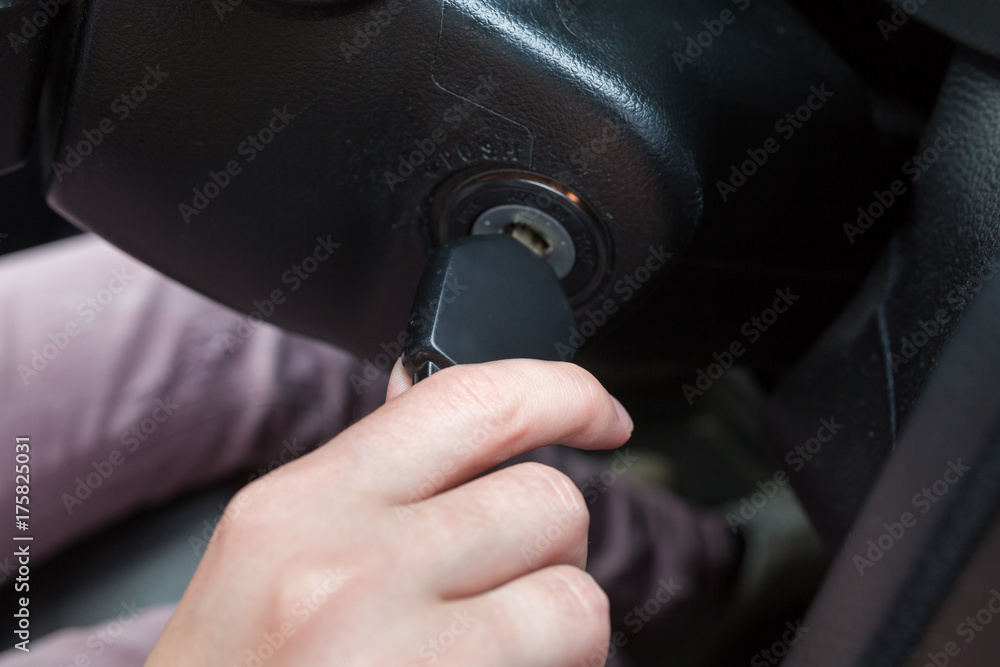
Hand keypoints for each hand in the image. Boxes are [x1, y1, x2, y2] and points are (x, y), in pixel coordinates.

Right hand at [145, 359, 632, 666]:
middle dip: (550, 548)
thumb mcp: (272, 554)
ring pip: (577, 600)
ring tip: (494, 655)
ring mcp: (397, 656)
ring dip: (560, 628)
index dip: (560, 393)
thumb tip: (424, 390)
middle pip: (548, 501)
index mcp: (302, 507)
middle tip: (499, 591)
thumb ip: (365, 475)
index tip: (598, 414)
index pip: (468, 401)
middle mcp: (345, 572)